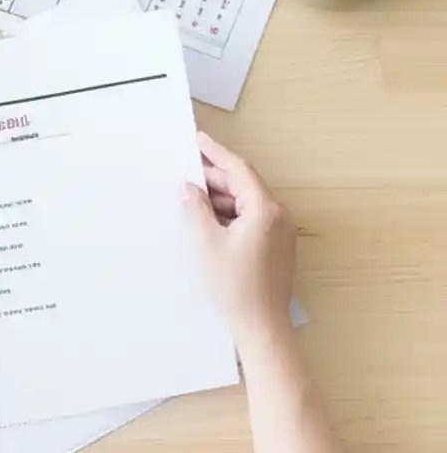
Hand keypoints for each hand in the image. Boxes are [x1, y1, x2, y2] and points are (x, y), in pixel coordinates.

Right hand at [181, 132, 296, 343]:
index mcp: (265, 209)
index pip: (239, 169)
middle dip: (215, 176)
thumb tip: (188, 187)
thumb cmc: (236, 287)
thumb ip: (196, 210)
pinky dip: (229, 214)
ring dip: (220, 197)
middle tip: (186, 169)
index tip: (198, 138)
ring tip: (191, 196)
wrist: (262, 326)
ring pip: (246, 202)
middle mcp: (277, 216)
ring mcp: (279, 232)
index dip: (216, 152)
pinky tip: (208, 220)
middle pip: (244, 184)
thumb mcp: (207, 244)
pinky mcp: (275, 246)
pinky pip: (251, 218)